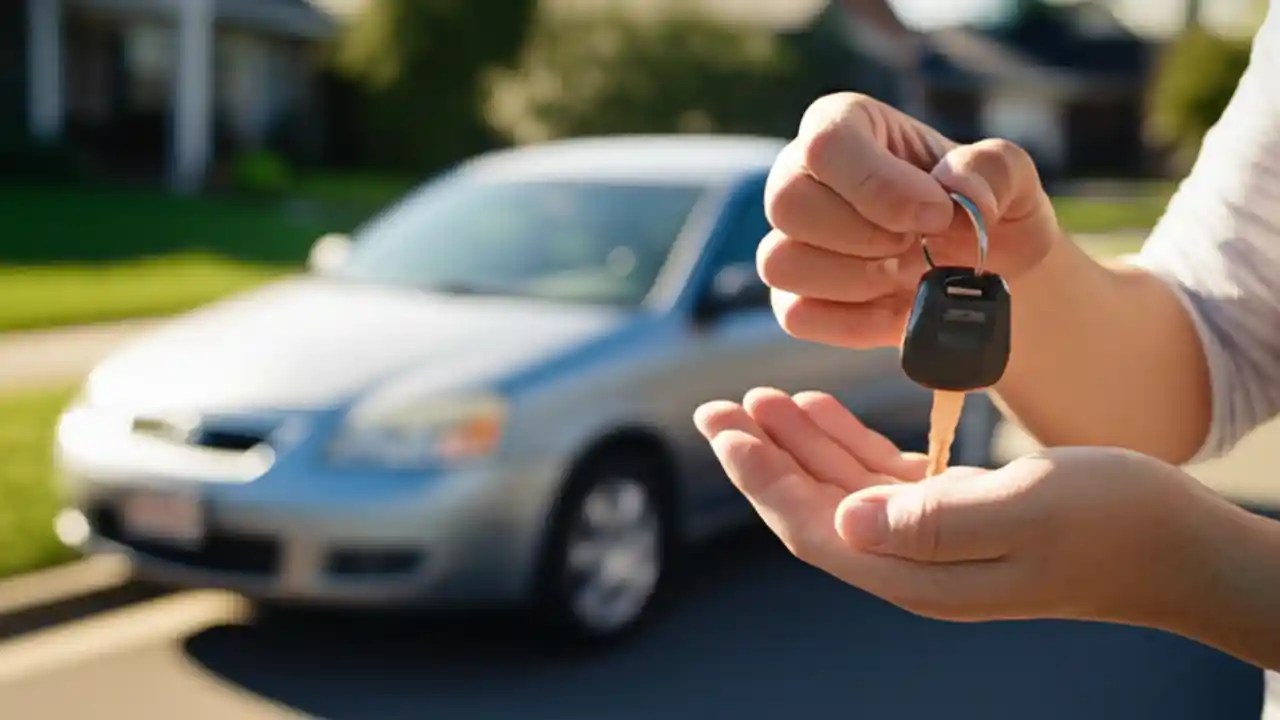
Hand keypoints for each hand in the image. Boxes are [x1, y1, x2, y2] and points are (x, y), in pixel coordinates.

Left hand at [693, 389, 1218, 625]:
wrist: (1180, 545)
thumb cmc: (1113, 522)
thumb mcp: (1025, 507)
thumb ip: (932, 520)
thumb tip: (845, 524)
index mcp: (920, 572)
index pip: (813, 528)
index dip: (762, 479)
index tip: (723, 430)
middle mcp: (916, 563)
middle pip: (814, 508)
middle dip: (762, 458)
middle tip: (716, 408)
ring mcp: (935, 540)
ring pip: (843, 489)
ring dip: (800, 444)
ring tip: (759, 398)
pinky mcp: (958, 514)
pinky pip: (882, 478)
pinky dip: (847, 442)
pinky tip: (823, 412)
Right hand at [760, 93, 1059, 347]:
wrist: (992, 276)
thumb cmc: (990, 212)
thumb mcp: (1014, 178)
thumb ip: (993, 170)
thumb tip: (956, 194)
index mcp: (848, 125)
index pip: (825, 143)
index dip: (877, 186)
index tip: (936, 213)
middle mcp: (803, 176)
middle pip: (787, 203)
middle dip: (865, 236)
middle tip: (919, 245)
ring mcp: (791, 240)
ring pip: (781, 262)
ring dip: (859, 279)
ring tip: (911, 276)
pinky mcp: (794, 297)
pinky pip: (797, 314)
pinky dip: (855, 321)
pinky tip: (899, 310)